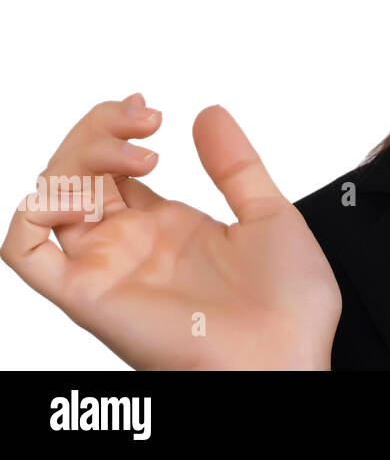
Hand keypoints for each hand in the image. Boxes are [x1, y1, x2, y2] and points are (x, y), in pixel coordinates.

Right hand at [2, 94, 341, 369]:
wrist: (288, 356)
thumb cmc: (289, 305)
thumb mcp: (269, 214)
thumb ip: (235, 165)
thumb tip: (208, 113)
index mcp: (168, 227)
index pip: (112, 167)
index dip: (116, 127)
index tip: (150, 106)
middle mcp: (130, 245)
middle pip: (77, 173)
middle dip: (98, 129)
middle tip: (146, 117)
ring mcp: (107, 267)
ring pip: (49, 200)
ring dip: (74, 158)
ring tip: (139, 150)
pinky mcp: (91, 294)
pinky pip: (26, 253)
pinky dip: (33, 213)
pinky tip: (84, 192)